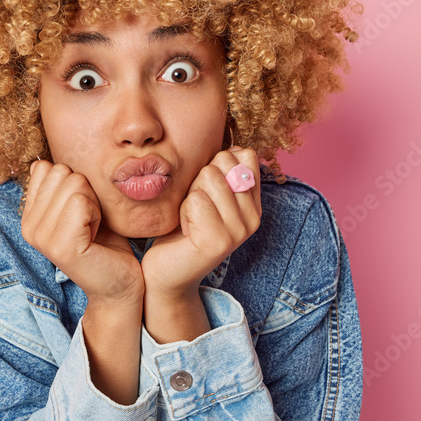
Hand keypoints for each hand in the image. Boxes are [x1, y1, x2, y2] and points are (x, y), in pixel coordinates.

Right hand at [21, 160, 144, 304]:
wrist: (120, 283)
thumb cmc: (106, 242)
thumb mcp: (81, 205)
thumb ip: (61, 185)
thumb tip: (40, 162)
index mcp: (29, 216)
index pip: (44, 167)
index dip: (73, 182)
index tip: (81, 211)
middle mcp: (28, 227)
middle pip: (60, 171)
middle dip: (85, 191)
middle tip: (90, 221)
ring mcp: (42, 238)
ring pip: (74, 183)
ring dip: (93, 203)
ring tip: (93, 229)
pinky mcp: (61, 246)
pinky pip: (81, 202)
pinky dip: (97, 213)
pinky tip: (96, 236)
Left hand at [140, 147, 262, 298]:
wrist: (167, 273)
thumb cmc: (182, 229)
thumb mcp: (206, 195)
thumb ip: (221, 174)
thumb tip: (234, 148)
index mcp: (253, 205)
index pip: (246, 155)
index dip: (217, 163)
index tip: (207, 190)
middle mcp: (253, 219)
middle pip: (223, 163)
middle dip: (199, 180)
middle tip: (195, 209)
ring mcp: (238, 231)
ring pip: (209, 178)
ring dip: (189, 196)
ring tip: (190, 220)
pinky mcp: (219, 242)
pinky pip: (197, 199)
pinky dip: (183, 211)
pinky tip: (185, 230)